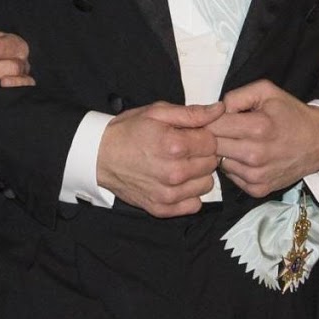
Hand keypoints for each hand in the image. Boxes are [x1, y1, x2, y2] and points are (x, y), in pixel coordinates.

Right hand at [95, 102, 224, 217]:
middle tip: (183, 149)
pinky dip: (188, 194)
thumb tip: (220, 109)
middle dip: (201, 154)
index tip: (191, 135)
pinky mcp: (161, 209)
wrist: (98, 156)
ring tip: (179, 165)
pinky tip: (176, 182)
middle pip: (210, 164)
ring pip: (206, 185)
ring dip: (197, 175)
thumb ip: (192, 113)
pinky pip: (193, 205)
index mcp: (174, 145)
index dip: (203, 136)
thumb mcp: (157, 113)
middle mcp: (174, 173)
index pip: (212, 143)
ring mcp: (167, 194)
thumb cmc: (128, 131)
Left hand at [211, 80, 318, 198]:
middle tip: (222, 130)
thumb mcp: (266, 92)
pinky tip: (245, 157)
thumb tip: (216, 110)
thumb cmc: (290, 114)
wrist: (318, 141)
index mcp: (258, 127)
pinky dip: (234, 167)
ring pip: (219, 162)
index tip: (212, 118)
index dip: (208, 120)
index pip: (213, 126)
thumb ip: (237, 96)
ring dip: (223, 153)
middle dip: (212, 136)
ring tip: (237, 142)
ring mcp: (257, 175)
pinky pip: (231, 177)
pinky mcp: (258, 189)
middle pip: (212, 146)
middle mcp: (255, 155)